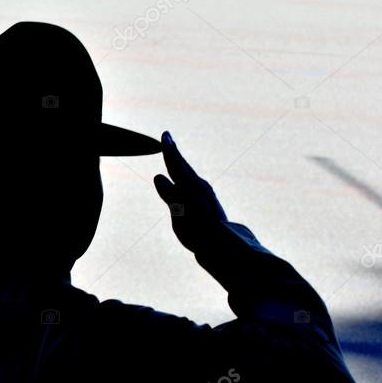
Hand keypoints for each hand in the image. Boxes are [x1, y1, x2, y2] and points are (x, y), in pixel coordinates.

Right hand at [154, 131, 227, 251]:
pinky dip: (185, 182)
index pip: (177, 164)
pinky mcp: (207, 209)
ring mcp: (205, 198)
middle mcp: (200, 188)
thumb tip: (158, 177)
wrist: (223, 247)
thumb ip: (169, 193)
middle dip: (174, 155)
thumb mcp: (180, 211)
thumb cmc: (199, 229)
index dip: (169, 150)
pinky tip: (185, 189)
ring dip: (180, 168)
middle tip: (168, 140)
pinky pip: (191, 188)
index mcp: (191, 186)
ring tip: (174, 162)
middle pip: (183, 168)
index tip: (165, 135)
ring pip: (189, 177)